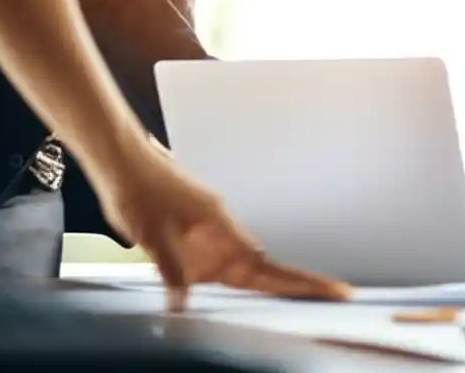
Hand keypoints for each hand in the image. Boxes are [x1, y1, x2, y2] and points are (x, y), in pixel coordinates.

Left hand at [94, 136, 351, 310]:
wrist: (124, 162)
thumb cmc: (139, 190)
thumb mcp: (150, 232)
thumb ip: (169, 267)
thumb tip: (181, 303)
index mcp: (221, 229)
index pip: (267, 265)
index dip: (300, 280)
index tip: (335, 288)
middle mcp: (223, 232)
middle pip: (270, 266)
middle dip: (302, 282)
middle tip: (340, 293)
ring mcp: (212, 233)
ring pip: (248, 263)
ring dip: (273, 280)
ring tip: (308, 293)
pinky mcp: (196, 235)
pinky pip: (225, 260)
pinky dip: (238, 275)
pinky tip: (233, 289)